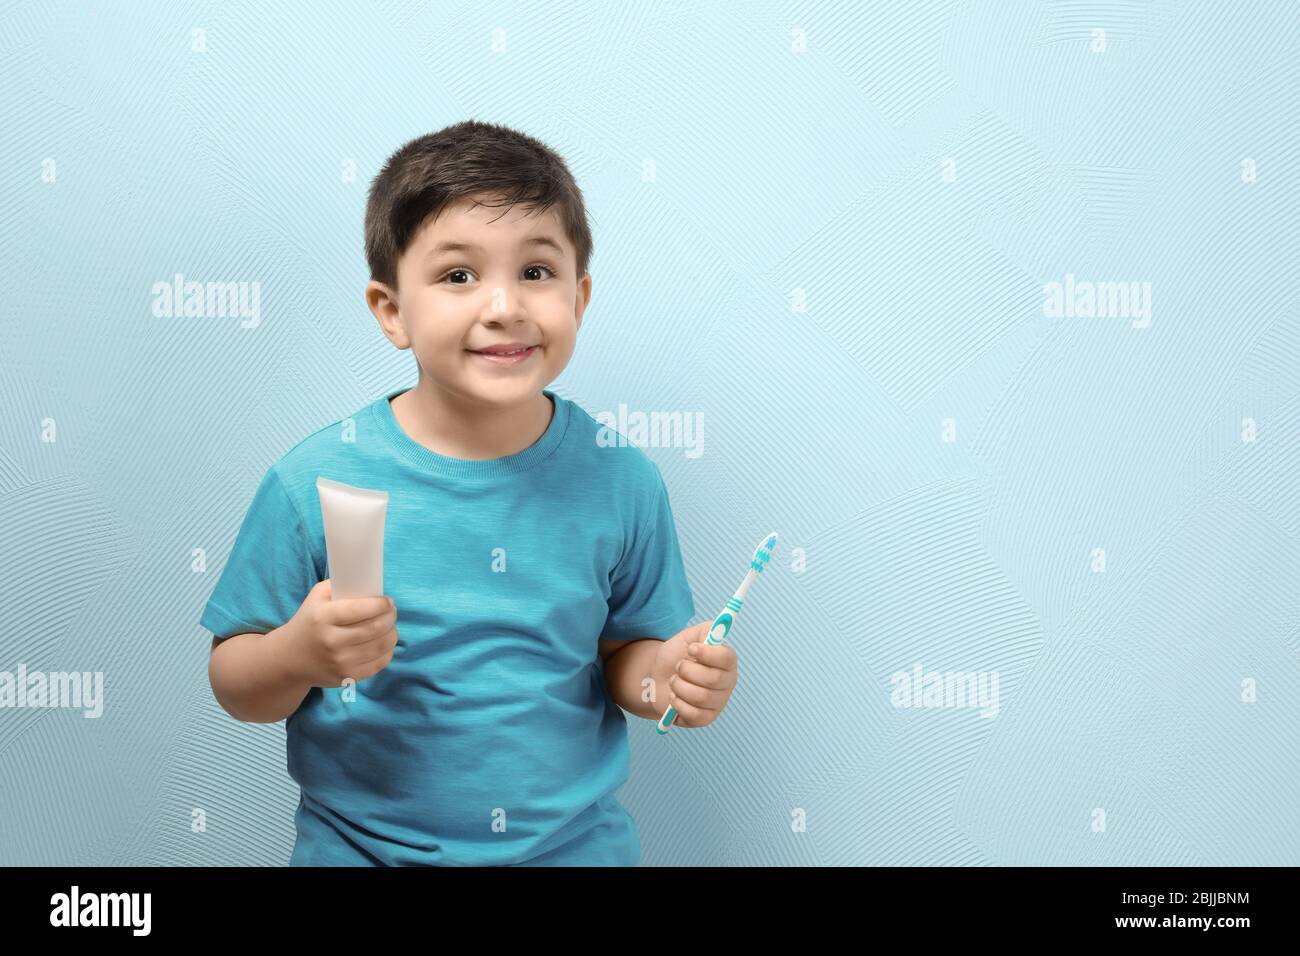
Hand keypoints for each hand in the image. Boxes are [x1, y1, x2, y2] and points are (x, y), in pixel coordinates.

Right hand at [284, 579, 398, 687]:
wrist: (290, 658)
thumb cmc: (310, 621)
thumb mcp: (317, 597)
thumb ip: (340, 585)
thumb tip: (369, 582)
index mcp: (323, 618)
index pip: (360, 609)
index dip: (381, 604)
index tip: (388, 601)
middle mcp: (331, 641)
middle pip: (375, 627)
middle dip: (390, 617)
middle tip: (392, 612)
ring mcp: (339, 662)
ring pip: (381, 646)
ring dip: (392, 633)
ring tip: (390, 626)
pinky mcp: (346, 677)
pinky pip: (379, 664)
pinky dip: (387, 651)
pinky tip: (384, 643)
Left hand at [656, 620, 738, 727]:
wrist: (657, 677)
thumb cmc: (676, 656)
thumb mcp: (690, 636)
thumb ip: (707, 630)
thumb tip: (718, 632)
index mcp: (727, 661)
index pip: (727, 658)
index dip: (708, 654)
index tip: (691, 649)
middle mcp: (727, 682)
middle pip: (713, 679)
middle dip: (688, 670)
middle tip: (678, 666)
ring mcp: (718, 702)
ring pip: (701, 697)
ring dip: (679, 686)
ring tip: (674, 680)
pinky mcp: (705, 718)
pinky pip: (694, 714)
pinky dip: (677, 703)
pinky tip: (674, 696)